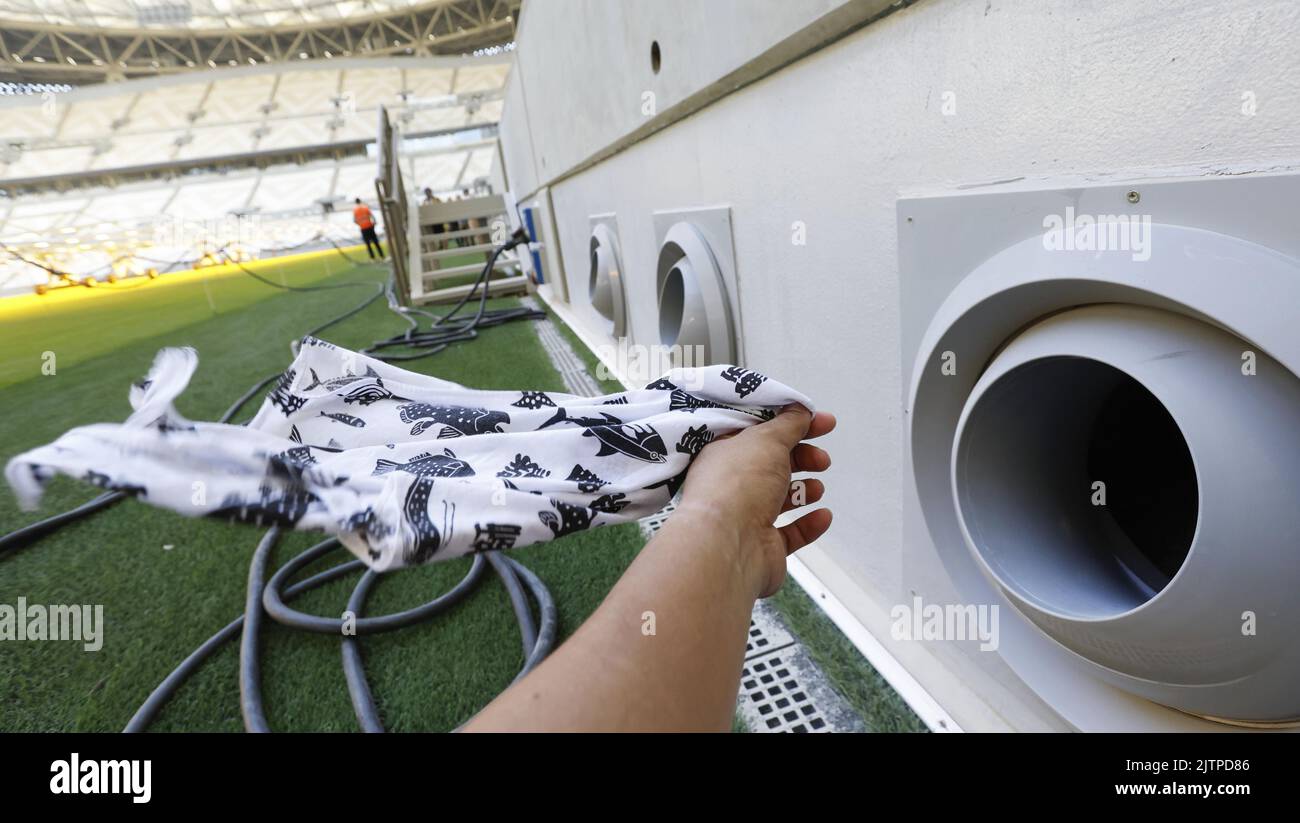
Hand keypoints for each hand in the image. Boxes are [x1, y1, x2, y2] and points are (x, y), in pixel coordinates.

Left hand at [677, 404, 834, 598]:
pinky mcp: (762, 546)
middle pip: (773, 465)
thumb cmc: (736, 487)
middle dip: (802, 458)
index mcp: (724, 454)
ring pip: (780, 499)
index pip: (760, 433)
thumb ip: (788, 424)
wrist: (728, 545)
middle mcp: (731, 485)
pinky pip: (790, 533)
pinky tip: (822, 515)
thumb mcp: (766, 439)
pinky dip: (808, 524)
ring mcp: (746, 517)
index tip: (821, 422)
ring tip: (816, 488)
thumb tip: (800, 412)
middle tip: (821, 459)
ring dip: (804, 490)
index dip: (791, 424)